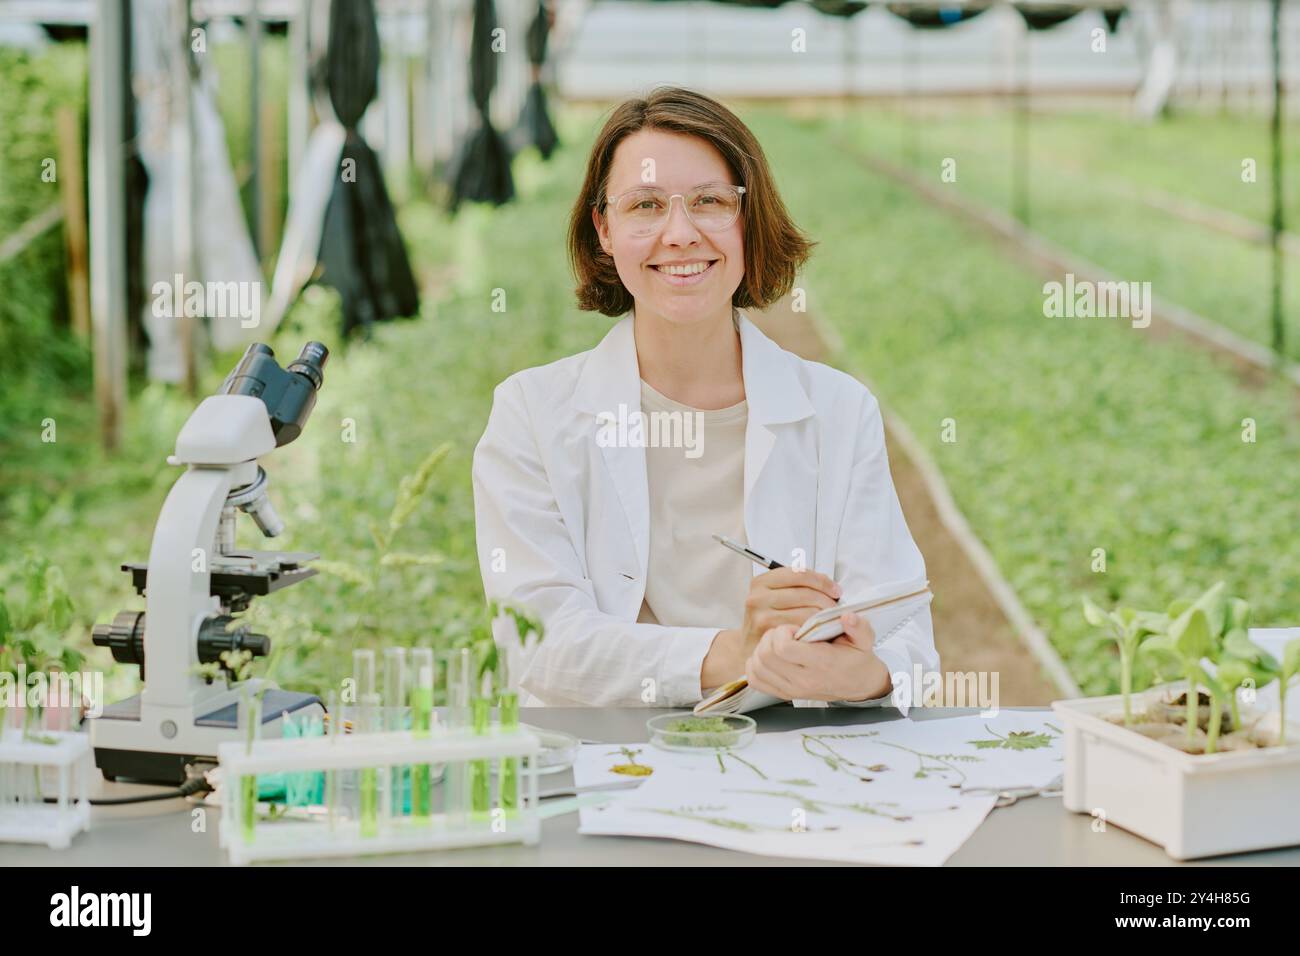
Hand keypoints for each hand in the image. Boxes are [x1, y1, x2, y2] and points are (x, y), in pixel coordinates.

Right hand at [740, 567, 840, 654]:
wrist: (751, 646)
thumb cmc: (770, 620)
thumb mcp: (776, 597)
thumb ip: (797, 587)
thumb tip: (831, 587)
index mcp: (761, 582)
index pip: (799, 574)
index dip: (822, 580)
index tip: (835, 590)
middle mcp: (758, 597)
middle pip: (805, 593)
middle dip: (827, 600)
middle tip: (835, 608)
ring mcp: (762, 615)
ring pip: (807, 612)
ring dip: (823, 617)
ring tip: (829, 620)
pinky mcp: (769, 634)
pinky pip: (802, 629)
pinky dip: (814, 630)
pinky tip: (818, 632)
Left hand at [744, 611, 891, 701]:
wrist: (859, 685)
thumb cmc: (857, 659)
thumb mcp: (864, 640)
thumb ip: (858, 627)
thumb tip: (848, 617)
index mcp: (822, 664)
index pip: (784, 648)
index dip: (783, 632)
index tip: (794, 628)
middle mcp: (803, 680)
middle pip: (766, 656)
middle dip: (770, 637)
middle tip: (784, 633)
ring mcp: (791, 690)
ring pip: (757, 667)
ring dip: (762, 649)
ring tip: (777, 643)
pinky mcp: (784, 694)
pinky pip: (755, 680)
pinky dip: (755, 665)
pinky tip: (768, 656)